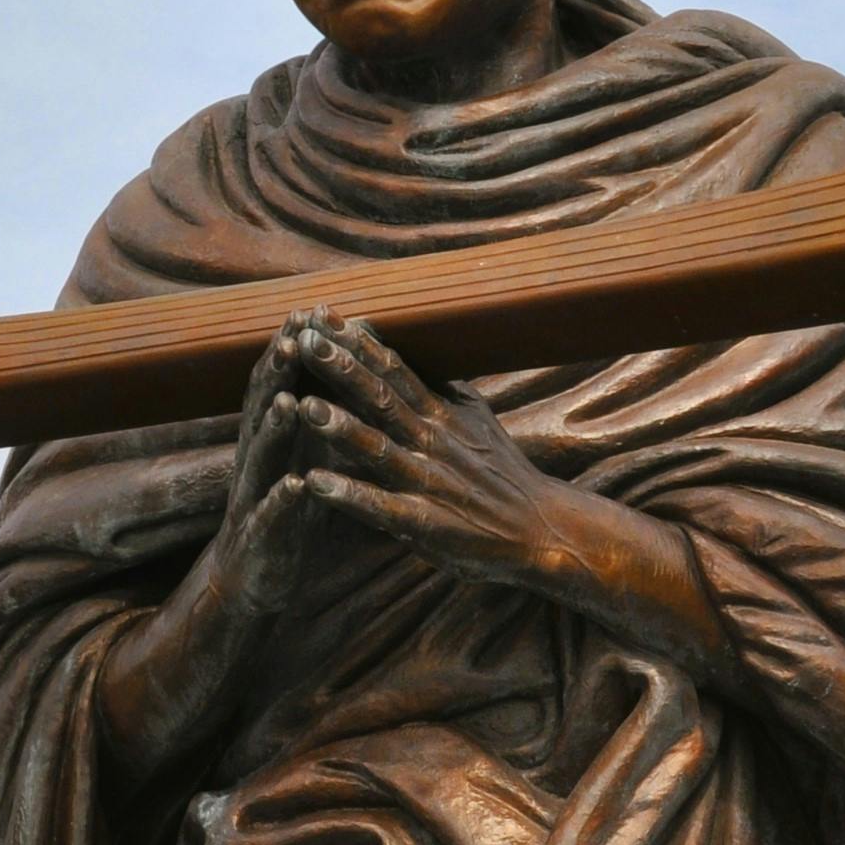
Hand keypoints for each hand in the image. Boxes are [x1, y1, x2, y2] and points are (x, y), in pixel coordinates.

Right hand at [218, 319, 342, 617]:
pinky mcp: (262, 537)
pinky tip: (295, 486)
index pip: (285, 385)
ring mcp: (256, 498)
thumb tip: (356, 376)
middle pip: (265, 408)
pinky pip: (270, 516)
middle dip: (278, 372)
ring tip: (288, 400)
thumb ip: (326, 421)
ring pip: (261, 456)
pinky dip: (281, 501)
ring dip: (273, 428)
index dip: (296, 350)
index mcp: (277, 440)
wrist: (255, 580)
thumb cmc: (291, 513)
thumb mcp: (310, 460)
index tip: (314, 310)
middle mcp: (260, 460)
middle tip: (293, 335)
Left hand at [272, 312, 577, 588]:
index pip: (394, 369)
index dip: (357, 342)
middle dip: (342, 368)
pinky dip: (349, 493)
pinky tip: (313, 482)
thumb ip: (443, 389)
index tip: (322, 314)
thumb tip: (419, 351)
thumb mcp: (476, 421)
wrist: (542, 530)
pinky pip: (381, 506)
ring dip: (340, 427)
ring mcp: (428, 481)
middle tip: (304, 339)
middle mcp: (432, 441)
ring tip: (302, 405)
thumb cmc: (503, 475)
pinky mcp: (425, 523)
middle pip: (382, 398)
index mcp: (441, 414)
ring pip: (379, 448)